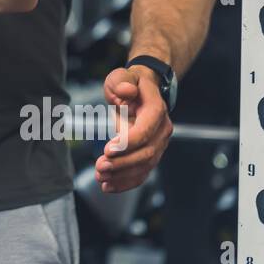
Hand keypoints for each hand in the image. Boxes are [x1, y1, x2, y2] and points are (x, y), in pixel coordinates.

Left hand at [95, 65, 172, 192]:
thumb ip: (122, 82)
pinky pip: (142, 173)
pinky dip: (126, 182)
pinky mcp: (151, 155)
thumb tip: (126, 91)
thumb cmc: (129, 84)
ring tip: (101, 178)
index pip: (146, 130)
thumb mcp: (121, 76)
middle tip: (100, 167)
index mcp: (156, 109)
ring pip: (145, 166)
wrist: (142, 92)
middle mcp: (162, 130)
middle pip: (147, 153)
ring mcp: (159, 144)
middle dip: (123, 163)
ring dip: (122, 175)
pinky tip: (108, 186)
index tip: (108, 149)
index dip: (129, 142)